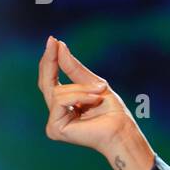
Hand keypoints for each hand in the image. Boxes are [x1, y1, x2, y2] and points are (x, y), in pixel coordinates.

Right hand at [38, 35, 134, 152]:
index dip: (50, 60)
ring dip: (82, 89)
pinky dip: (79, 97)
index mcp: (65, 103)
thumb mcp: (94, 83)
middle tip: (54, 44)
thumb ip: (74, 69)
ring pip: (58, 92)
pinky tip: (95, 100)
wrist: (123, 129)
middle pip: (46, 82)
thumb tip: (59, 46)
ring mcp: (54, 121)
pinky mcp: (55, 129)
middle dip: (51, 62)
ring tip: (100, 92)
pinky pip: (60, 101)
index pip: (51, 79)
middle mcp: (57, 112)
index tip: (52, 40)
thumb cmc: (112, 111)